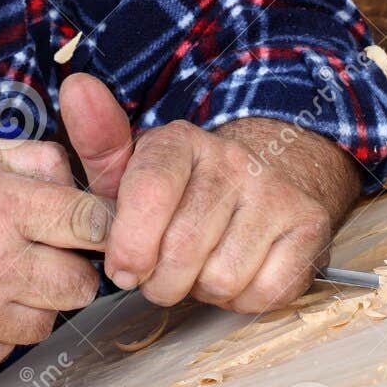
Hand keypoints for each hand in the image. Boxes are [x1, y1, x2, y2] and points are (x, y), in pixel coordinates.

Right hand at [0, 135, 110, 373]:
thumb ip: (32, 158)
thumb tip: (83, 177)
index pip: (89, 222)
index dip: (101, 226)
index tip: (95, 228)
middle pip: (80, 282)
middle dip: (72, 267)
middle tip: (44, 254)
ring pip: (50, 320)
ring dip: (37, 301)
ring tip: (0, 276)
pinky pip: (12, 346)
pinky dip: (3, 327)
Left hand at [59, 74, 361, 312]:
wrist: (268, 176)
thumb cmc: (184, 188)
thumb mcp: (133, 166)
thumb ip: (97, 140)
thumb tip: (76, 87)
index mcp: (182, 142)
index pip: (149, 192)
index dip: (129, 245)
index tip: (123, 269)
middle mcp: (233, 161)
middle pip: (181, 250)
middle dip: (161, 280)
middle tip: (162, 273)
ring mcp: (276, 193)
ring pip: (221, 278)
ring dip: (202, 289)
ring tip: (201, 266)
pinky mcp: (309, 227)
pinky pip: (264, 293)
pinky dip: (243, 299)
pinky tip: (236, 273)